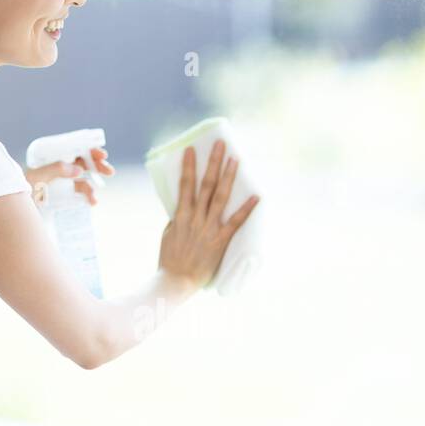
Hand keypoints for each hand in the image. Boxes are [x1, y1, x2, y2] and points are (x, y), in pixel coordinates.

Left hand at [24, 147, 113, 205]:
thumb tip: (79, 169)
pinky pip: (78, 194)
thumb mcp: (36, 177)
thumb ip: (55, 170)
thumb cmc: (19, 189)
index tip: (101, 155)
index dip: (89, 150)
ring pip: (82, 180)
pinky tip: (92, 202)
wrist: (12, 210)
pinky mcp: (61, 198)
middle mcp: (57, 169)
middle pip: (82, 163)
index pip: (73, 149)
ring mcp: (60, 184)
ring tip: (94, 197)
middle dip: (97, 166)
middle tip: (109, 171)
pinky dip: (87, 197)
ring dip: (92, 186)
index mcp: (51, 159)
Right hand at [157, 140, 259, 289]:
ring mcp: (208, 229)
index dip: (189, 166)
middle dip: (213, 162)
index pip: (185, 185)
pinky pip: (235, 222)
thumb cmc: (170, 258)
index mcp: (180, 215)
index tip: (192, 150)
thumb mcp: (168, 233)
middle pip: (205, 185)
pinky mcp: (220, 241)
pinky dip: (246, 209)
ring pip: (220, 197)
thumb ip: (177, 218)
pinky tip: (256, 196)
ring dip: (228, 177)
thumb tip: (184, 205)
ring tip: (235, 159)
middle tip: (219, 144)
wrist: (176, 280)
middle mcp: (195, 218)